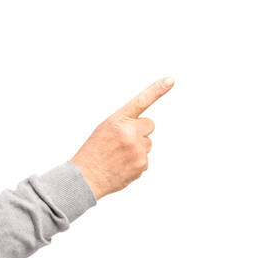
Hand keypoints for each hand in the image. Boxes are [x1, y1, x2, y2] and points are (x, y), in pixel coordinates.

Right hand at [71, 77, 173, 199]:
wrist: (86, 178)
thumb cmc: (94, 152)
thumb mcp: (104, 129)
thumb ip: (124, 123)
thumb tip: (143, 127)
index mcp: (117, 121)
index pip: (140, 101)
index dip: (157, 90)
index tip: (170, 80)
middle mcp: (129, 132)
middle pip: (149, 125)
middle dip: (141, 131)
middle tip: (124, 142)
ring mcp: (137, 149)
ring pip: (148, 144)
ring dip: (138, 149)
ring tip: (120, 157)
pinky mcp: (142, 164)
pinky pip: (146, 160)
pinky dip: (136, 163)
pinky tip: (122, 166)